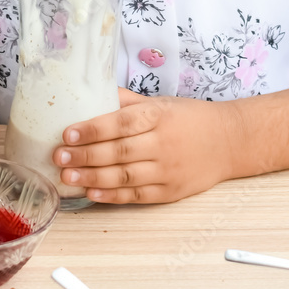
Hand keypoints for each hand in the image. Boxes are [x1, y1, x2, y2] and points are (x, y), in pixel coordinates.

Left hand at [53, 88, 233, 203]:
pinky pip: (136, 196)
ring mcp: (167, 170)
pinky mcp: (170, 192)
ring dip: (91, 178)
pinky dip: (112, 196)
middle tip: (58, 157)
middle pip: (118, 152)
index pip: (121, 123)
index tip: (67, 133)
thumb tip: (94, 91)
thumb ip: (127, 101)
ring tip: (66, 177)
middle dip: (84, 155)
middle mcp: (162, 143)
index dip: (92, 129)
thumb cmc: (191, 118)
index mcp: (158, 116)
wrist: (230, 142)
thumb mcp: (162, 102)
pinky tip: (91, 193)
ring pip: (123, 177)